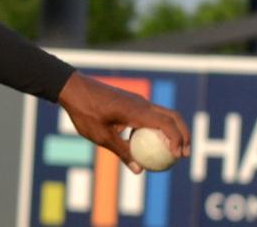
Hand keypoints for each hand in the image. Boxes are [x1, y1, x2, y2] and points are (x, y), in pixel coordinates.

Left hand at [58, 71, 190, 173]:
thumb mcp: (101, 135)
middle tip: (185, 154)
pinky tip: (150, 142)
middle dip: (184, 134)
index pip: (166, 124)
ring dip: (172, 130)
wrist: (71, 87)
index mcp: (136, 110)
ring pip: (163, 113)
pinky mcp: (130, 100)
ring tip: (173, 150)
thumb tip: (139, 170)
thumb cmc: (84, 111)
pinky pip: (151, 113)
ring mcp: (136, 100)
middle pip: (172, 116)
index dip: (177, 140)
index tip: (178, 156)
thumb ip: (122, 152)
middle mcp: (141, 103)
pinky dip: (158, 126)